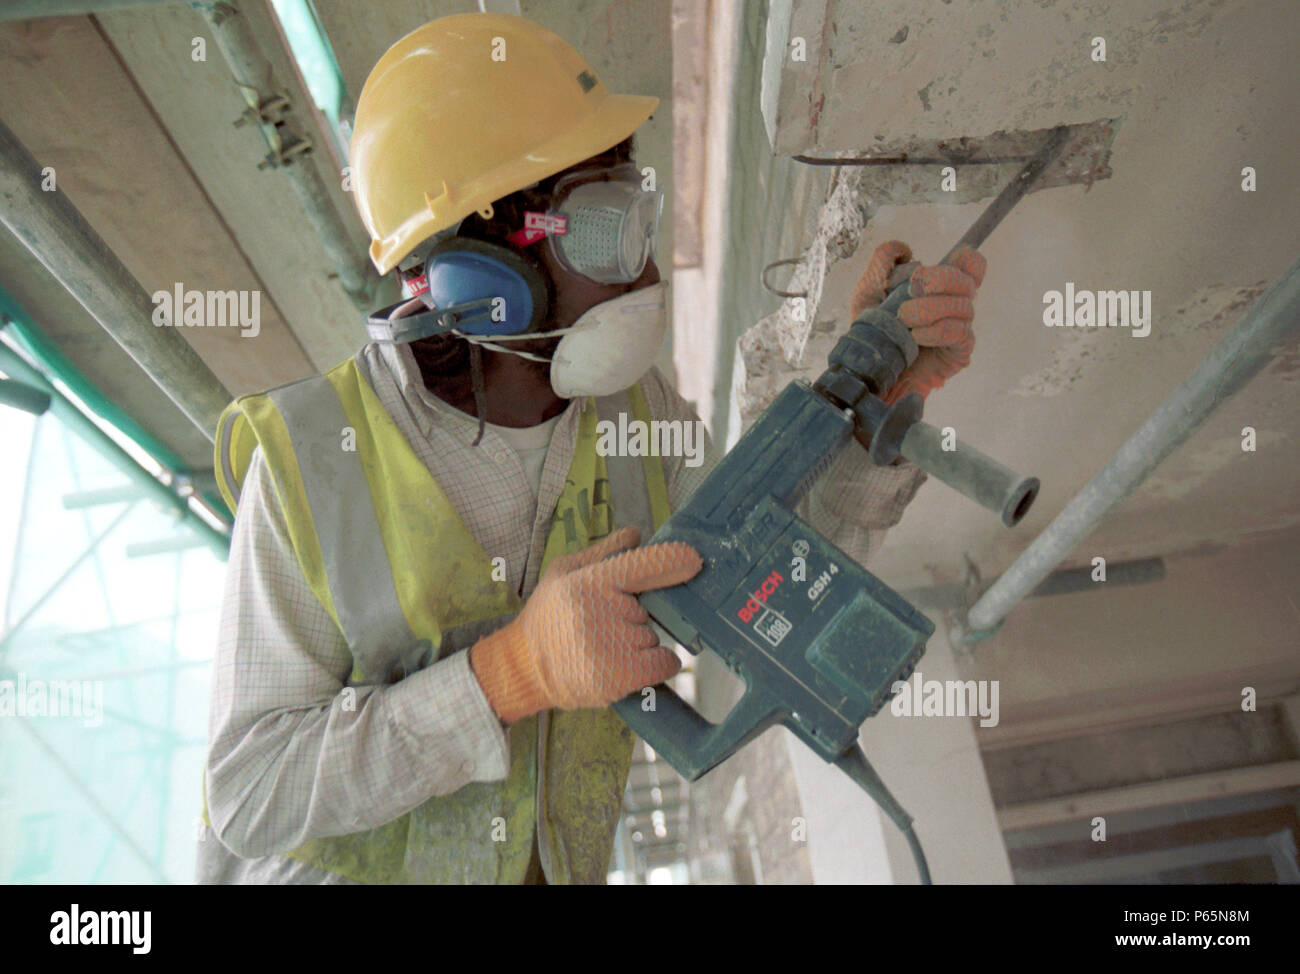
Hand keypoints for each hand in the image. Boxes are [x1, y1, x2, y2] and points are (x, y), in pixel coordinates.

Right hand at [470, 527, 701, 723]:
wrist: (524, 667)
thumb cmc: (548, 615)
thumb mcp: (564, 573)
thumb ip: (603, 554)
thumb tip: (636, 534)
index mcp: (588, 581)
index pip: (641, 566)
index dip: (671, 561)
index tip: (694, 560)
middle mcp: (600, 612)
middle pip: (649, 608)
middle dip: (634, 615)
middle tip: (602, 625)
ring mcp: (610, 648)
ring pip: (654, 636)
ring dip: (639, 642)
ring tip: (604, 648)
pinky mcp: (619, 678)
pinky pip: (664, 663)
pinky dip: (658, 664)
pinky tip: (630, 666)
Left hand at [850, 240, 986, 402]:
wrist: (870, 376)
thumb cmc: (872, 335)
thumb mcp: (867, 293)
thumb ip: (882, 263)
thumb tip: (905, 249)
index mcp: (939, 289)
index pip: (970, 265)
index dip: (964, 259)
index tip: (928, 269)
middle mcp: (954, 306)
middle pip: (967, 280)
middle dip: (939, 278)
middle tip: (912, 290)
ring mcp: (959, 329)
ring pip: (963, 306)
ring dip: (930, 308)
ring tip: (904, 319)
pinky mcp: (959, 353)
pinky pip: (959, 333)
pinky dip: (936, 330)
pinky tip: (916, 336)